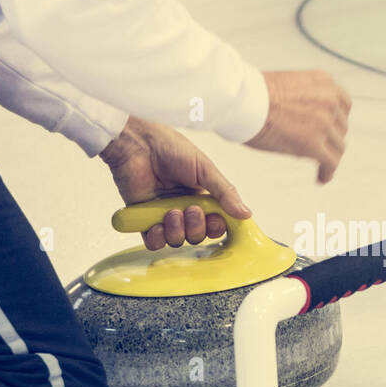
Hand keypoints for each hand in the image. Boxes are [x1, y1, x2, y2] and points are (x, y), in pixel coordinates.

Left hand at [100, 116, 249, 249]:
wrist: (138, 144)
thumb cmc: (171, 148)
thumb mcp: (205, 169)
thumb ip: (225, 193)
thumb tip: (246, 214)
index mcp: (200, 197)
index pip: (214, 223)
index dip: (216, 226)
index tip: (215, 218)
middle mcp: (183, 208)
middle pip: (196, 236)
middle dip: (196, 227)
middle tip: (191, 210)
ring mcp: (162, 215)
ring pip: (176, 240)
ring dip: (177, 231)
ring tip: (171, 212)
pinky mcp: (142, 219)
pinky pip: (153, 242)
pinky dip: (157, 239)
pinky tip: (157, 225)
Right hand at [246, 70, 350, 182]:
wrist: (241, 100)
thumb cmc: (252, 93)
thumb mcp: (288, 85)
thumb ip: (303, 98)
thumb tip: (301, 117)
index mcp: (323, 82)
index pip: (343, 105)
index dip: (337, 121)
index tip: (331, 130)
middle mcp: (329, 100)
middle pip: (340, 127)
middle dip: (331, 139)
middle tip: (322, 149)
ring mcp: (324, 123)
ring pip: (337, 147)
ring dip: (329, 157)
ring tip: (322, 167)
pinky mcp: (314, 144)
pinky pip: (330, 163)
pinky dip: (327, 172)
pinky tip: (321, 178)